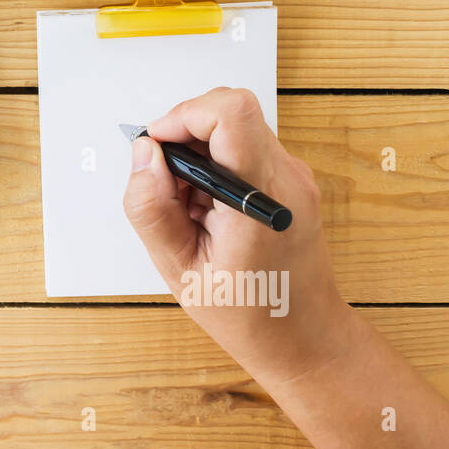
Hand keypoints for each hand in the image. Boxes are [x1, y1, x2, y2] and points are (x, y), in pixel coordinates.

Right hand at [122, 87, 353, 388]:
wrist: (305, 337)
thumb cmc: (250, 314)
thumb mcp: (180, 269)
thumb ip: (152, 208)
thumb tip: (143, 154)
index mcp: (262, 198)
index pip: (230, 113)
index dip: (183, 116)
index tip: (157, 148)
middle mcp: (286, 176)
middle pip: (228, 112)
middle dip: (183, 136)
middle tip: (167, 186)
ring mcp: (293, 175)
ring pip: (233, 127)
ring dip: (197, 153)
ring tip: (189, 207)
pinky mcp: (289, 179)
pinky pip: (243, 148)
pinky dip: (214, 166)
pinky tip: (207, 211)